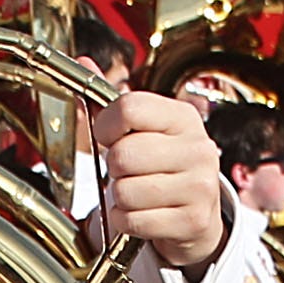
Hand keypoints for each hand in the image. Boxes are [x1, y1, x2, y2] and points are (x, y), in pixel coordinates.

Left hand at [92, 92, 228, 269]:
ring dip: (119, 198)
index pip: (129, 107)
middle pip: (123, 154)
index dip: (105, 126)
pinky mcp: (193, 221)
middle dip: (114, 168)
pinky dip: (125, 221)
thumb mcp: (141, 131)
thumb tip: (83, 62)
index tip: (108, 137)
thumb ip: (108, 102)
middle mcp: (198, 148)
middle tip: (127, 172)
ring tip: (136, 193)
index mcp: (183, 117)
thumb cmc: (161, 167)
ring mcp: (200, 186)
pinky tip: (140, 214)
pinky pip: (132, 220)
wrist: (196, 213)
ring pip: (125, 191)